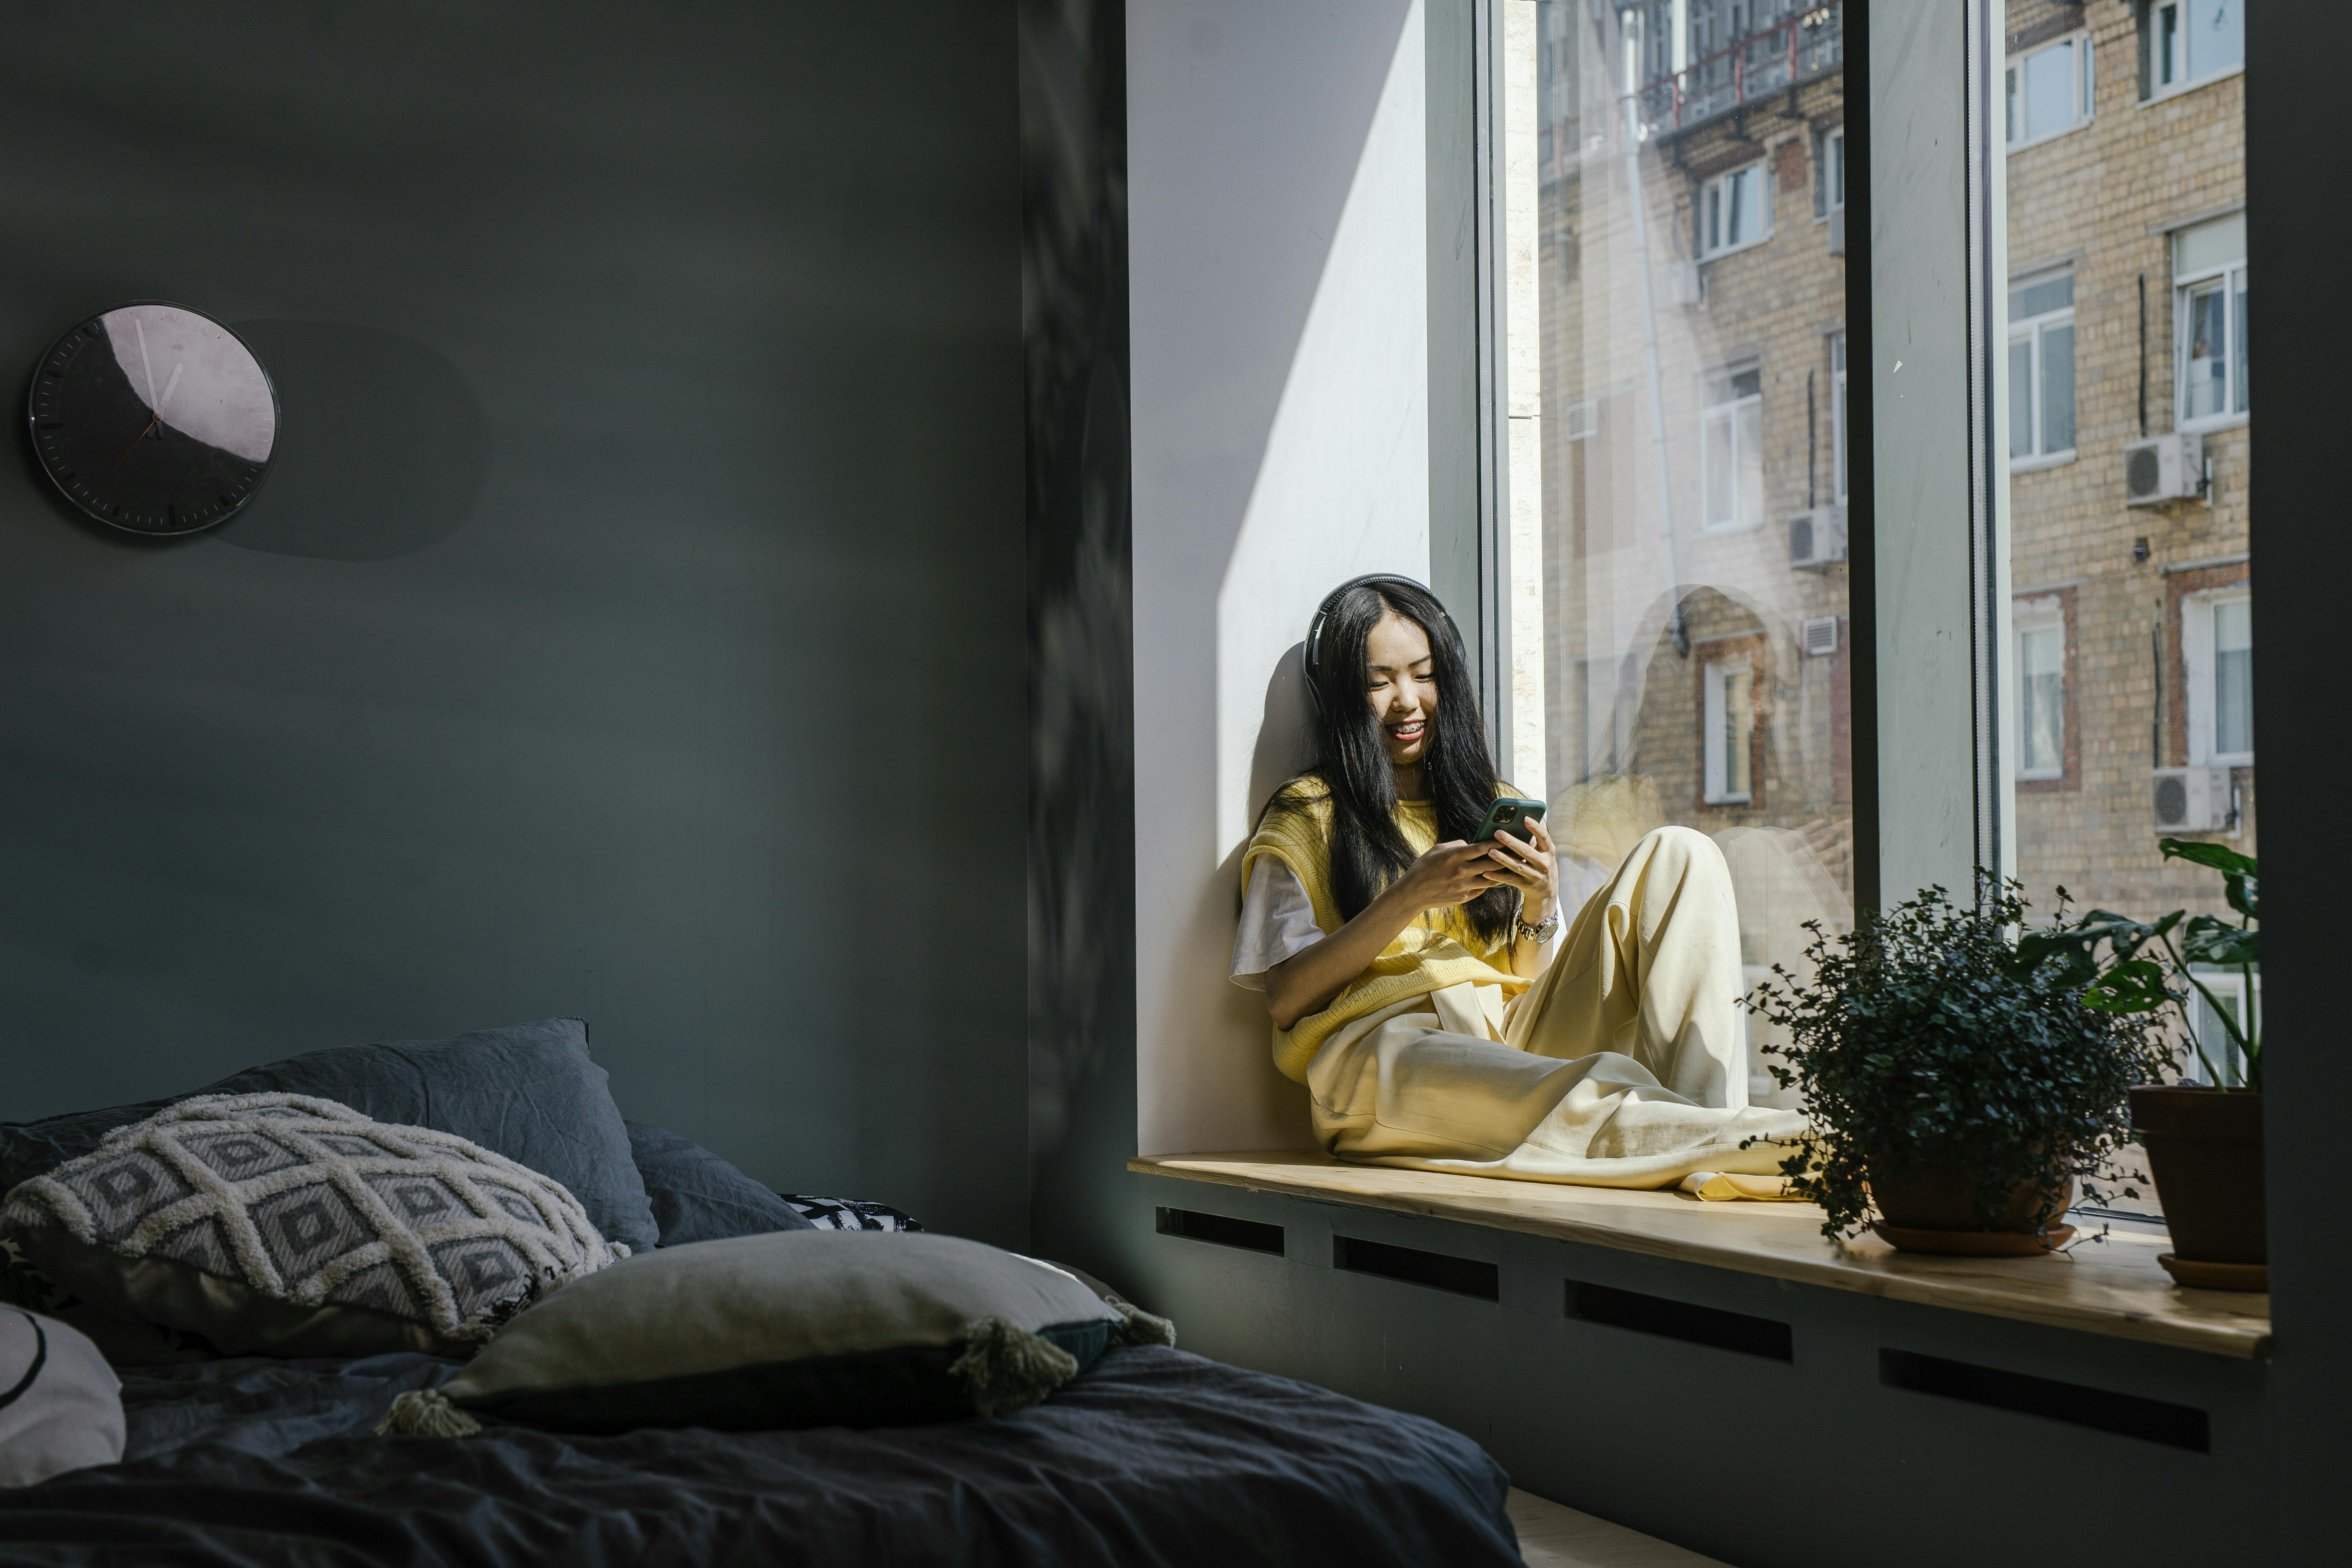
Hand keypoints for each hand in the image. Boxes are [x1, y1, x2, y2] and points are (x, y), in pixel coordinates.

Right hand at [1390, 839, 1516, 914]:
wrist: (1413, 892)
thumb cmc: (1424, 867)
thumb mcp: (1437, 849)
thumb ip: (1456, 845)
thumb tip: (1470, 844)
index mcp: (1455, 856)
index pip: (1483, 847)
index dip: (1498, 841)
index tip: (1510, 836)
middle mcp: (1462, 871)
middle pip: (1492, 862)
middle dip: (1508, 856)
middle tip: (1520, 851)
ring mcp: (1464, 885)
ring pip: (1491, 877)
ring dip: (1503, 872)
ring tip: (1514, 866)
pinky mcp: (1464, 897)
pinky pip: (1482, 888)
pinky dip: (1489, 883)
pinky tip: (1496, 878)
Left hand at [1487, 816, 1558, 924]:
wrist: (1547, 892)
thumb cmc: (1541, 864)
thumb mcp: (1543, 853)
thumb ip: (1533, 842)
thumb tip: (1515, 826)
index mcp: (1549, 852)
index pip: (1544, 837)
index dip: (1535, 827)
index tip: (1524, 818)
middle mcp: (1544, 864)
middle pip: (1526, 851)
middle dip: (1511, 842)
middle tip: (1497, 833)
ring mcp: (1535, 876)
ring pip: (1517, 866)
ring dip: (1503, 859)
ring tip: (1490, 851)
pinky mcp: (1525, 886)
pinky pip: (1509, 880)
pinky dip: (1497, 876)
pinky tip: (1486, 872)